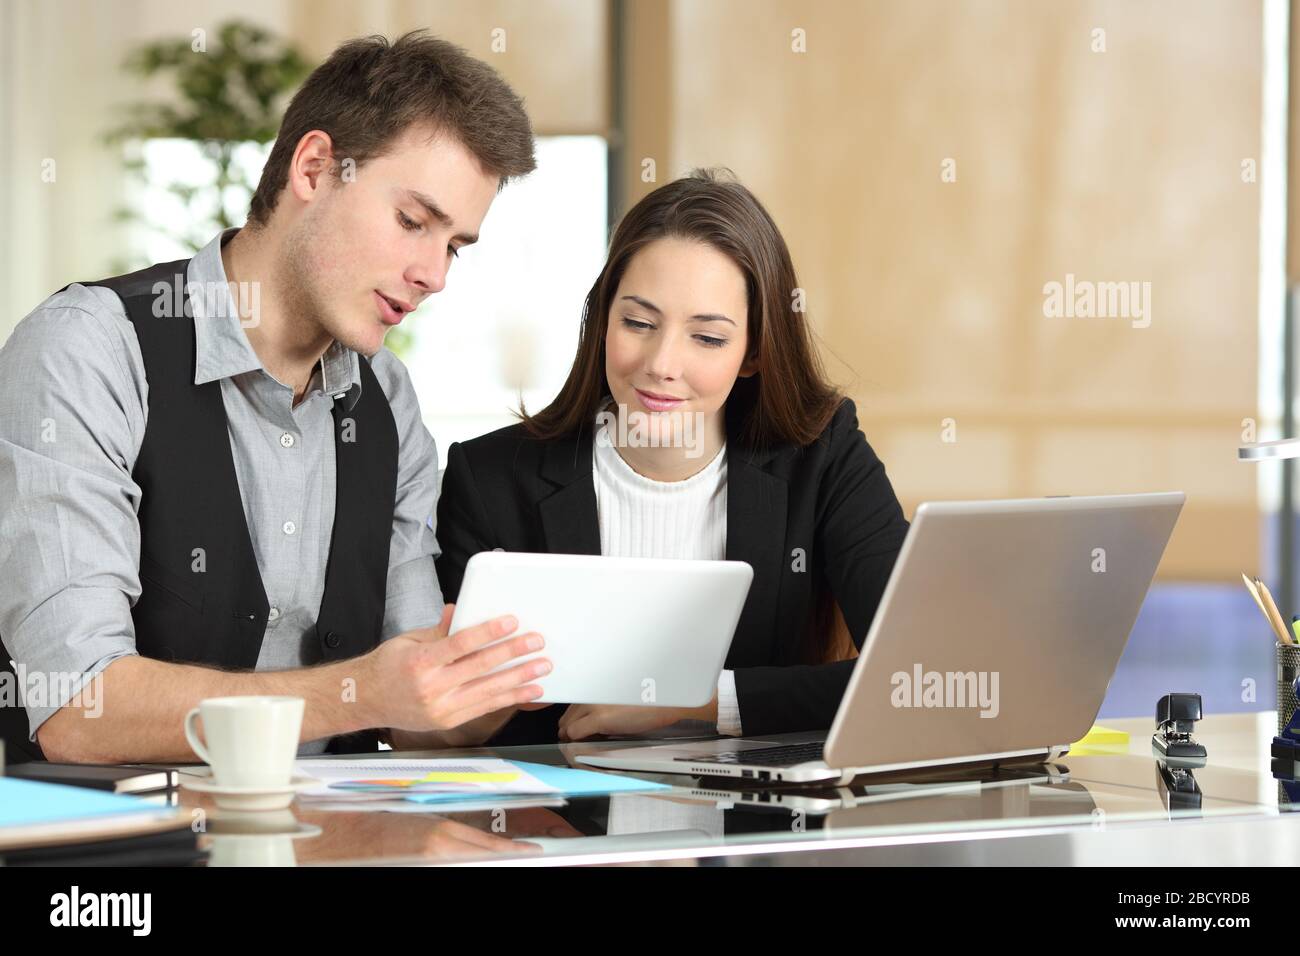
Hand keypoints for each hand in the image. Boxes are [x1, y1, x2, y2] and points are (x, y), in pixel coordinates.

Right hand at [367, 603, 550, 732]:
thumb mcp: (408, 641)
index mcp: (420, 662)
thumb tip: (460, 611)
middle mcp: (431, 688)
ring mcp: (441, 708)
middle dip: (512, 654)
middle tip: (536, 642)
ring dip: (519, 679)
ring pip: (488, 691)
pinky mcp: (448, 721)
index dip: (488, 632)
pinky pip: (485, 707)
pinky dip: (510, 699)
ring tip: (542, 667)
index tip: (511, 622)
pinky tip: (529, 691)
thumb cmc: (387, 667)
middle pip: (480, 668)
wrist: (365, 701)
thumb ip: (439, 630)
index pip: (460, 645)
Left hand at [557, 702, 709, 740]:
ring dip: (572, 736)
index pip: (572, 704)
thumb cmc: (652, 700)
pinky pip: (575, 734)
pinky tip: (584, 746)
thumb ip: (603, 703)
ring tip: (582, 744)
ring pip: (568, 725)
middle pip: (566, 714)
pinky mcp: (600, 718)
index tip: (575, 727)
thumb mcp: (622, 697)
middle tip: (577, 740)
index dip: (573, 719)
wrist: (670, 701)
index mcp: (597, 684)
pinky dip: (576, 742)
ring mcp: (594, 704)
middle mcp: (592, 691)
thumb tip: (589, 722)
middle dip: (570, 728)